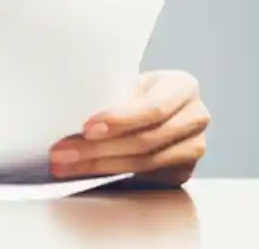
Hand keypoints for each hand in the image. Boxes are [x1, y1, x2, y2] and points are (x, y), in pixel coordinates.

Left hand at [49, 70, 208, 186]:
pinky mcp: (184, 170)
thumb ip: (107, 95)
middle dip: (99, 148)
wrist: (149, 107)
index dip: (119, 121)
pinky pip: (149, 177)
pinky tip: (87, 172)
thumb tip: (62, 114)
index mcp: (182, 86)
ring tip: (66, 164)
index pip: (152, 108)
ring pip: (146, 162)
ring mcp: (195, 145)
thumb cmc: (131, 90)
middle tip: (62, 152)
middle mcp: (196, 116)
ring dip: (101, 165)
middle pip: (147, 139)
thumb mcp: (124, 81)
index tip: (86, 128)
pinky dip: (115, 175)